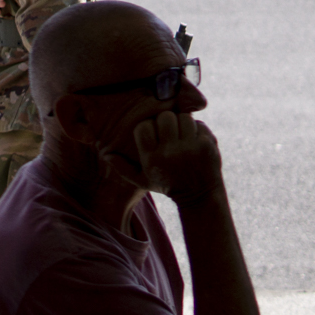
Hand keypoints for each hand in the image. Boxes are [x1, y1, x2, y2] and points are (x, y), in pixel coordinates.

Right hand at [102, 111, 223, 207]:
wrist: (200, 196)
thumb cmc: (167, 185)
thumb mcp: (142, 180)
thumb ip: (122, 167)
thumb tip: (106, 154)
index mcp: (152, 158)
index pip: (143, 127)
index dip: (147, 127)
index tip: (153, 135)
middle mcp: (170, 152)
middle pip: (164, 117)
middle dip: (166, 121)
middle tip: (169, 130)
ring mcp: (191, 148)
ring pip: (184, 117)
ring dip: (182, 123)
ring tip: (182, 134)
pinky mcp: (208, 146)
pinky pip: (200, 125)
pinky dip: (197, 129)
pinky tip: (195, 140)